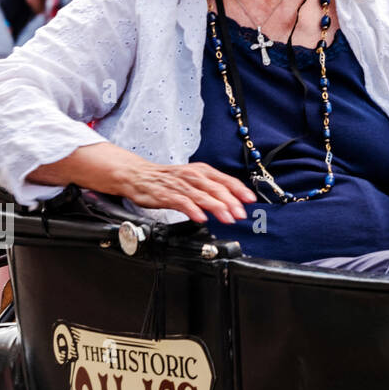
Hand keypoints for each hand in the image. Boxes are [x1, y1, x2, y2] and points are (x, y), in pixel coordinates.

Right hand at [111, 158, 255, 224]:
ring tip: (227, 218)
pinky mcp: (166, 194)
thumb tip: (231, 200)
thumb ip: (210, 188)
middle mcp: (193, 175)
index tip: (250, 201)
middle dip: (231, 202)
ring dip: (217, 207)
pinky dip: (193, 210)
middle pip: (216, 188)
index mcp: (202, 171)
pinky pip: (182, 202)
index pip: (226, 180)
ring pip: (202, 196)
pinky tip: (201, 217)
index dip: (239, 190)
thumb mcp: (192, 178)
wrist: (138, 175)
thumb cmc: (167, 178)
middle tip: (240, 214)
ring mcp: (179, 185)